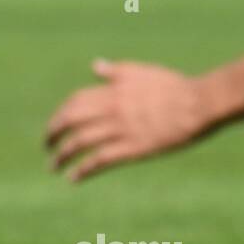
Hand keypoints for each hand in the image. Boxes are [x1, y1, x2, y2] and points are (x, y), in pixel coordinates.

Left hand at [45, 59, 209, 180]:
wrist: (197, 104)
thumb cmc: (173, 86)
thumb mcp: (141, 72)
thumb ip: (115, 71)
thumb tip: (95, 65)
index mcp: (111, 90)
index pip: (74, 102)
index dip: (61, 114)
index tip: (55, 125)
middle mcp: (110, 109)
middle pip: (70, 121)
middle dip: (53, 133)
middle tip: (46, 145)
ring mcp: (119, 130)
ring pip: (80, 143)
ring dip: (62, 155)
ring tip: (53, 166)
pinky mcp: (131, 149)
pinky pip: (99, 160)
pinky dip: (83, 170)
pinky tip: (73, 178)